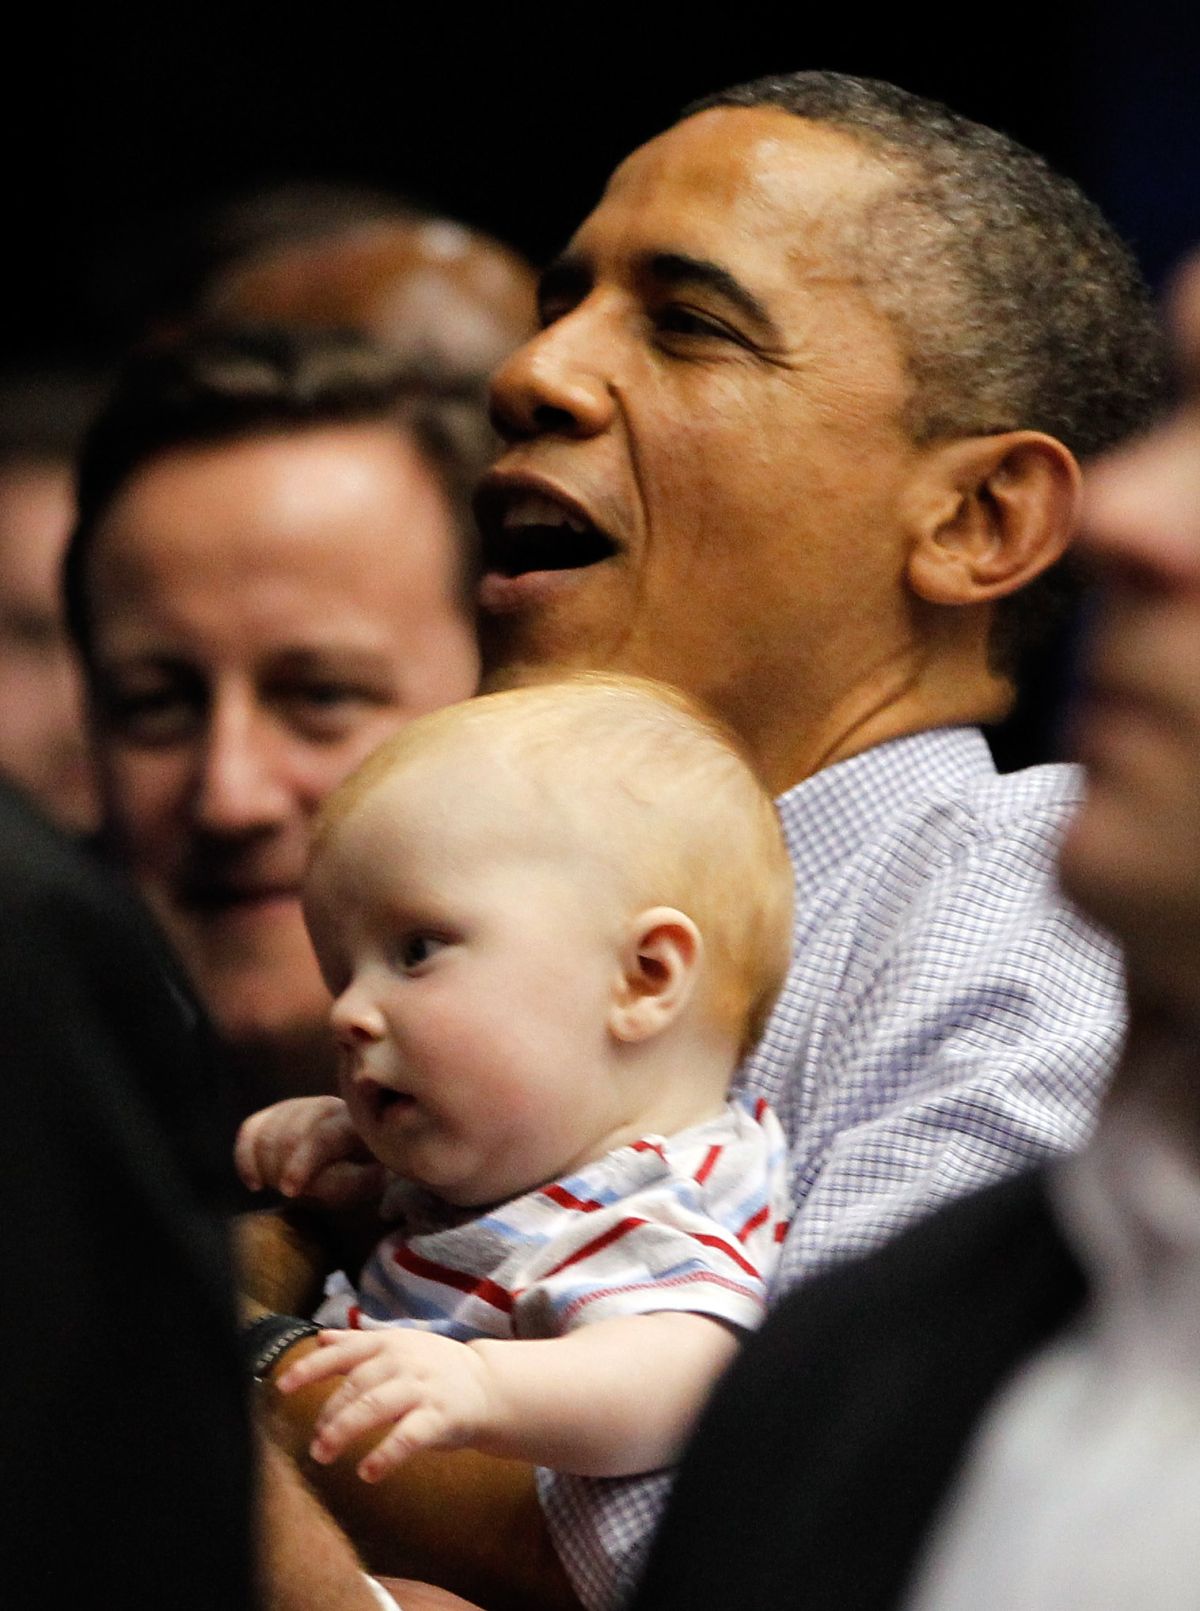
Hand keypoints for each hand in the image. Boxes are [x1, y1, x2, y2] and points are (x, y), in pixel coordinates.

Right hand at [235, 1096, 385, 1209]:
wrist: (353, 1158)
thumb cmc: (362, 1173)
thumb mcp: (368, 1181)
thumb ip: (353, 1180)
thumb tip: (349, 1175)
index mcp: (354, 1122)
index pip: (322, 1137)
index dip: (301, 1163)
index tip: (289, 1191)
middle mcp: (326, 1107)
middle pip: (289, 1135)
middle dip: (283, 1170)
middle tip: (290, 1193)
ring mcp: (300, 1107)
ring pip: (268, 1133)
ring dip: (267, 1168)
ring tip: (280, 1188)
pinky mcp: (275, 1114)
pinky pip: (250, 1129)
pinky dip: (245, 1158)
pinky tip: (255, 1184)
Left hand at [276, 1328, 496, 1481]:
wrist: (488, 1385)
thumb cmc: (434, 1367)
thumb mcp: (398, 1345)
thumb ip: (358, 1344)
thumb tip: (320, 1338)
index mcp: (388, 1344)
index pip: (343, 1353)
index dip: (311, 1368)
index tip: (282, 1386)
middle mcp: (403, 1362)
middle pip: (356, 1386)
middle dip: (328, 1415)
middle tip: (313, 1444)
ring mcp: (422, 1388)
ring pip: (376, 1407)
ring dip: (345, 1430)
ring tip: (323, 1453)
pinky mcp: (440, 1417)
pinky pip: (409, 1436)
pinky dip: (386, 1454)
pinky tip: (368, 1472)